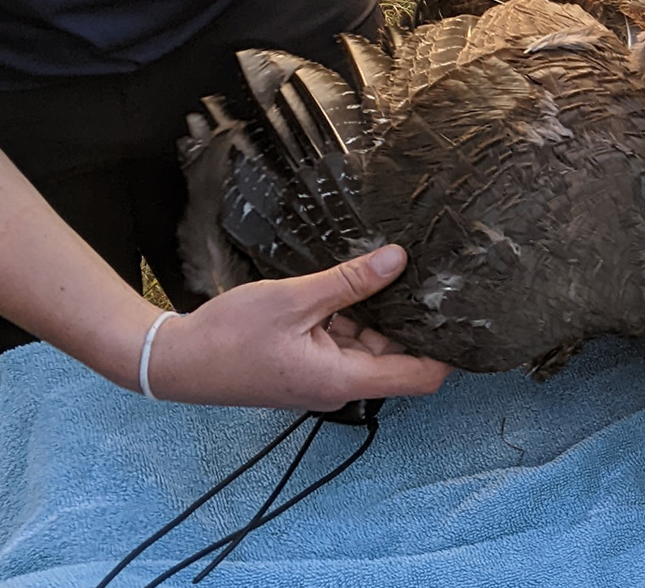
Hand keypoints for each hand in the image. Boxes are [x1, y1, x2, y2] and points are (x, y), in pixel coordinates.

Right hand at [146, 246, 451, 410]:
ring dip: (377, 312)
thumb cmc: (230, 336)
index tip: (468, 316)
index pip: (420, 376)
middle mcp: (339, 383)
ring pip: (369, 342)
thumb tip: (400, 259)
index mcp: (343, 379)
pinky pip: (343, 338)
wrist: (175, 361)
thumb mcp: (295, 300)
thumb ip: (350, 282)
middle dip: (413, 319)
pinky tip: (353, 280)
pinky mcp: (307, 362)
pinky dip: (350, 314)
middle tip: (433, 273)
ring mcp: (322, 375)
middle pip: (398, 354)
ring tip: (394, 267)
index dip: (448, 351)